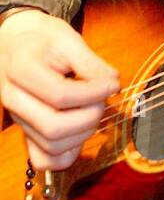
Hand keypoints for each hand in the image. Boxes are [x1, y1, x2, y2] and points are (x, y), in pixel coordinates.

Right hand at [0, 10, 119, 169]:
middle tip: (103, 99)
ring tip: (93, 109)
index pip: (60, 95)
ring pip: (51, 146)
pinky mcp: (24, 132)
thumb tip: (113, 83)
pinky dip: (67, 155)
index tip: (113, 84)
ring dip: (83, 134)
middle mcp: (13, 100)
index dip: (94, 93)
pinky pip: (42, 160)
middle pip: (53, 127)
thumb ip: (90, 62)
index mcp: (21, 71)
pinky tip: (81, 133)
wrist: (17, 42)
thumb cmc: (43, 39)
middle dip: (89, 116)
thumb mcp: (68, 39)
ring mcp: (17, 120)